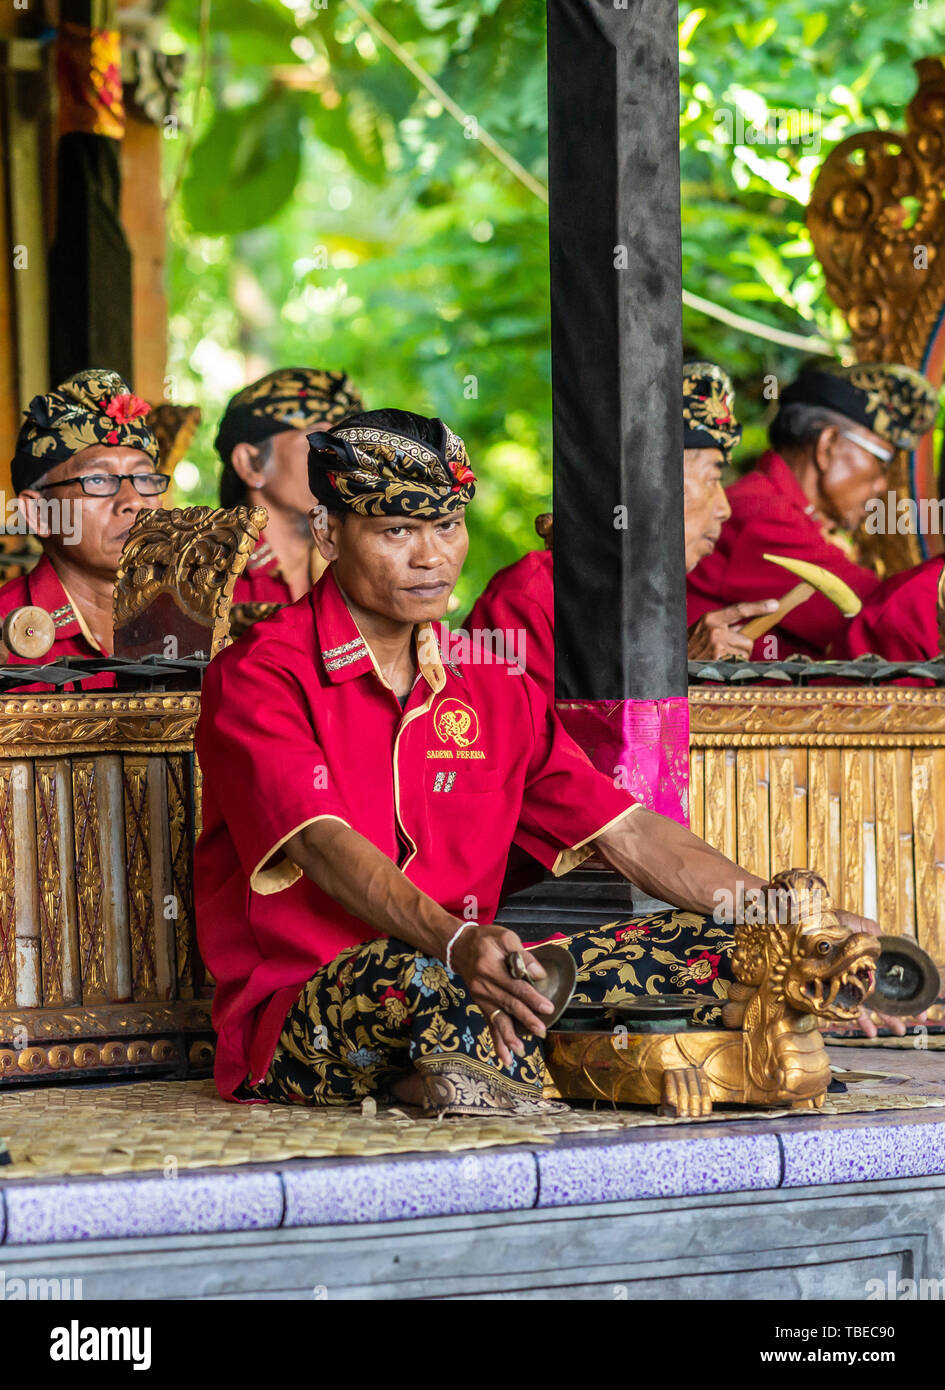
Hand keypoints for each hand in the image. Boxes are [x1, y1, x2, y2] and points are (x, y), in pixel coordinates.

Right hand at [450, 922, 555, 1067]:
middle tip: (541, 1030)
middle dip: (525, 1019)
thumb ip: (521, 954)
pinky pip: (489, 1024)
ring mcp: (480, 997)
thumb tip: (539, 974)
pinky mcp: (480, 1004)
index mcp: (490, 967)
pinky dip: (497, 1042)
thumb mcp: (504, 937)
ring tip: (521, 1051)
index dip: (532, 997)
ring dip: (509, 1036)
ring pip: (497, 1019)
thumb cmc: (485, 939)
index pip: (514, 985)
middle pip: (508, 1005)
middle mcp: (483, 985)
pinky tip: (505, 1058)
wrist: (459, 946)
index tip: (547, 1008)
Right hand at [687, 600, 777, 659]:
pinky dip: (732, 665)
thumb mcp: (704, 629)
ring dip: (736, 657)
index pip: (740, 609)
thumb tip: (746, 626)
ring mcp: (717, 645)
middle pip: (748, 640)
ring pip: (744, 653)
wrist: (678, 660)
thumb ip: (725, 625)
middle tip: (726, 649)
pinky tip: (718, 663)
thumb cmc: (691, 644)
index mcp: (711, 618)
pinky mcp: (718, 659)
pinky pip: (738, 662)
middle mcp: (715, 630)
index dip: (759, 607)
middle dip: (741, 647)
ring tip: (720, 656)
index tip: (775, 605)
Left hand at [833, 909, 911, 1037]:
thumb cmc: (833, 923)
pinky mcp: (831, 991)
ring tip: (898, 1030)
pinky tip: (871, 1032)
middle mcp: (857, 975)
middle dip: (896, 1012)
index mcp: (866, 963)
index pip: (888, 981)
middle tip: (912, 1023)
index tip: (918, 1007)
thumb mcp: (859, 926)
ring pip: (867, 1005)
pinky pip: (846, 1008)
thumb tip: (888, 942)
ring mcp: (845, 984)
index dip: (903, 994)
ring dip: (884, 1019)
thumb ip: (874, 935)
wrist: (808, 924)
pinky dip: (859, 1020)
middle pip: (881, 997)